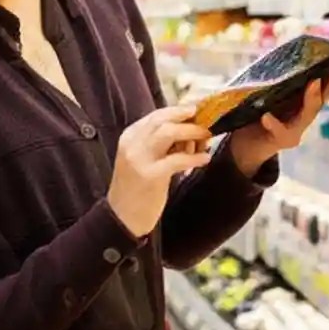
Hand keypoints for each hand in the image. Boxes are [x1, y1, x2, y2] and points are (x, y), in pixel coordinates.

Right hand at [108, 105, 213, 237]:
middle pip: (163, 119)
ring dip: (192, 133)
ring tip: (206, 140)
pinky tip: (204, 159)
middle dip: (188, 118)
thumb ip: (162, 143)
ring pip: (169, 132)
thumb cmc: (138, 188)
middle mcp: (132, 143)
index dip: (180, 112)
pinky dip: (195, 157)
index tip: (198, 112)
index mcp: (130, 136)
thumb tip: (190, 130)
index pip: (157, 115)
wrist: (122, 218)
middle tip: (206, 123)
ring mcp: (139, 159)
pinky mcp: (150, 176)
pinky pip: (177, 159)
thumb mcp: (144, 158)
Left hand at [229, 64, 328, 175]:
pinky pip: (279, 132)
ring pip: (307, 115)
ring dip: (311, 99)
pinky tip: (266, 117)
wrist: (249, 141)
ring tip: (313, 83)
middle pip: (323, 98)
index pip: (325, 86)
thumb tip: (281, 53)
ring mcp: (296, 129)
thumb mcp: (270, 92)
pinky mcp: (281, 140)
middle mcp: (305, 114)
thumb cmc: (261, 111)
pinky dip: (273, 124)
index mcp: (305, 100)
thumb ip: (277, 77)